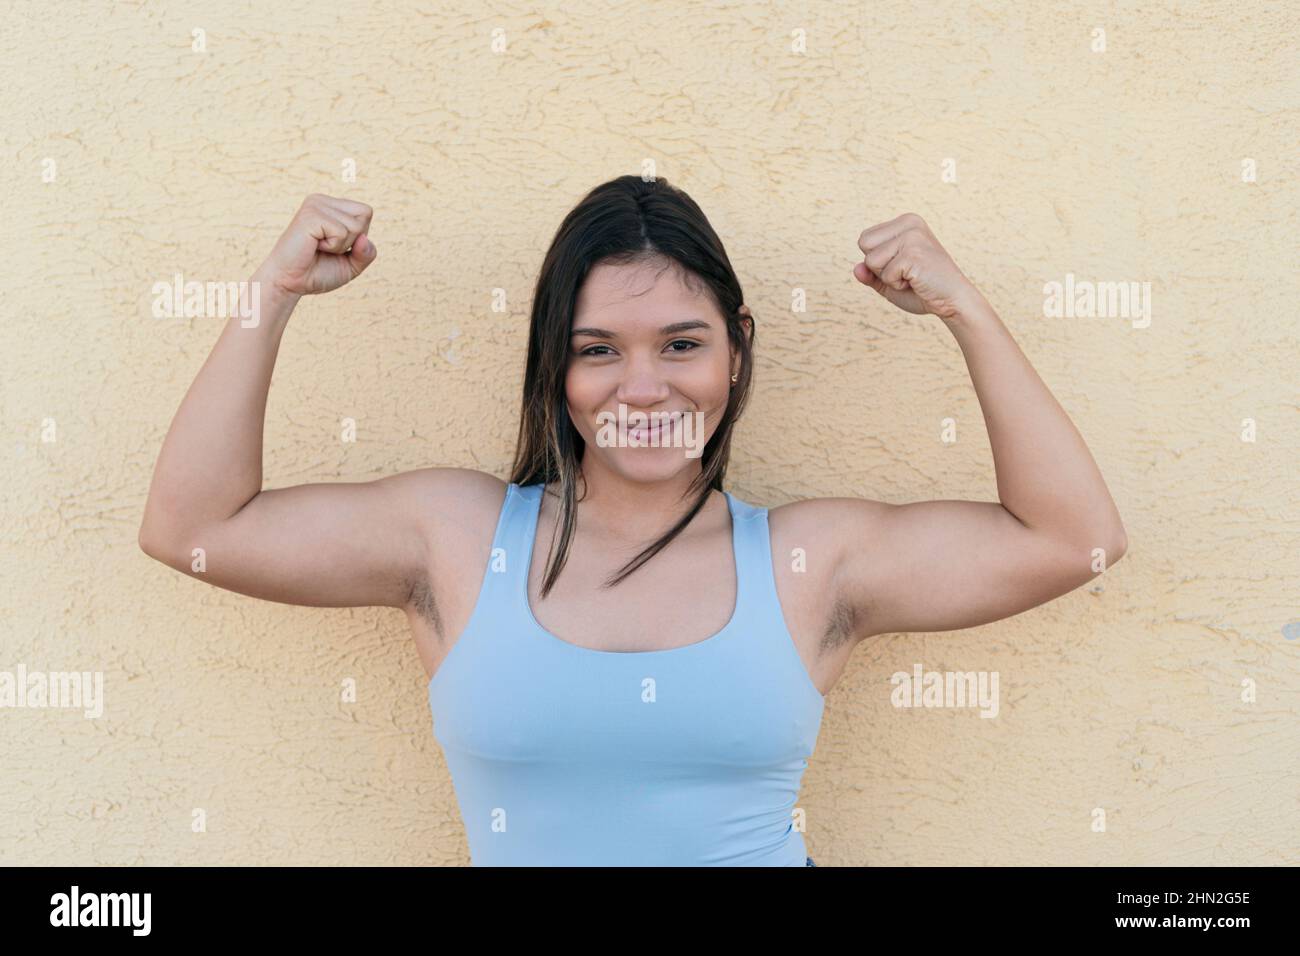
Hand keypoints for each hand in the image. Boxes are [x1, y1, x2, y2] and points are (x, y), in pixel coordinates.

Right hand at [255, 194, 376, 296]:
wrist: (289, 283)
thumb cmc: (316, 272)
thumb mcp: (351, 265)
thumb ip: (367, 253)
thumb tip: (365, 238)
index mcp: (330, 206)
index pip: (366, 212)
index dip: (359, 236)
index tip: (336, 245)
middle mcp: (322, 200)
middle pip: (365, 214)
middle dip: (353, 240)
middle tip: (327, 248)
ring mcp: (315, 205)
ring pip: (355, 225)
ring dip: (341, 246)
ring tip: (319, 247)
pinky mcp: (310, 215)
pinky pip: (341, 232)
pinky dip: (333, 247)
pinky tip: (314, 246)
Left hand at [852, 213, 983, 320]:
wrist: (953, 301)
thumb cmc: (923, 290)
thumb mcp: (889, 281)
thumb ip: (870, 274)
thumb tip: (856, 268)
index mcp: (905, 222)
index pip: (865, 238)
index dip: (877, 261)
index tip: (901, 266)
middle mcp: (909, 223)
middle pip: (864, 244)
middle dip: (878, 266)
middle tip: (905, 272)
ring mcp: (913, 236)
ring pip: (871, 260)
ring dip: (888, 277)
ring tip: (911, 276)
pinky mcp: (914, 253)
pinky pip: (884, 274)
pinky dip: (897, 284)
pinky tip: (916, 281)